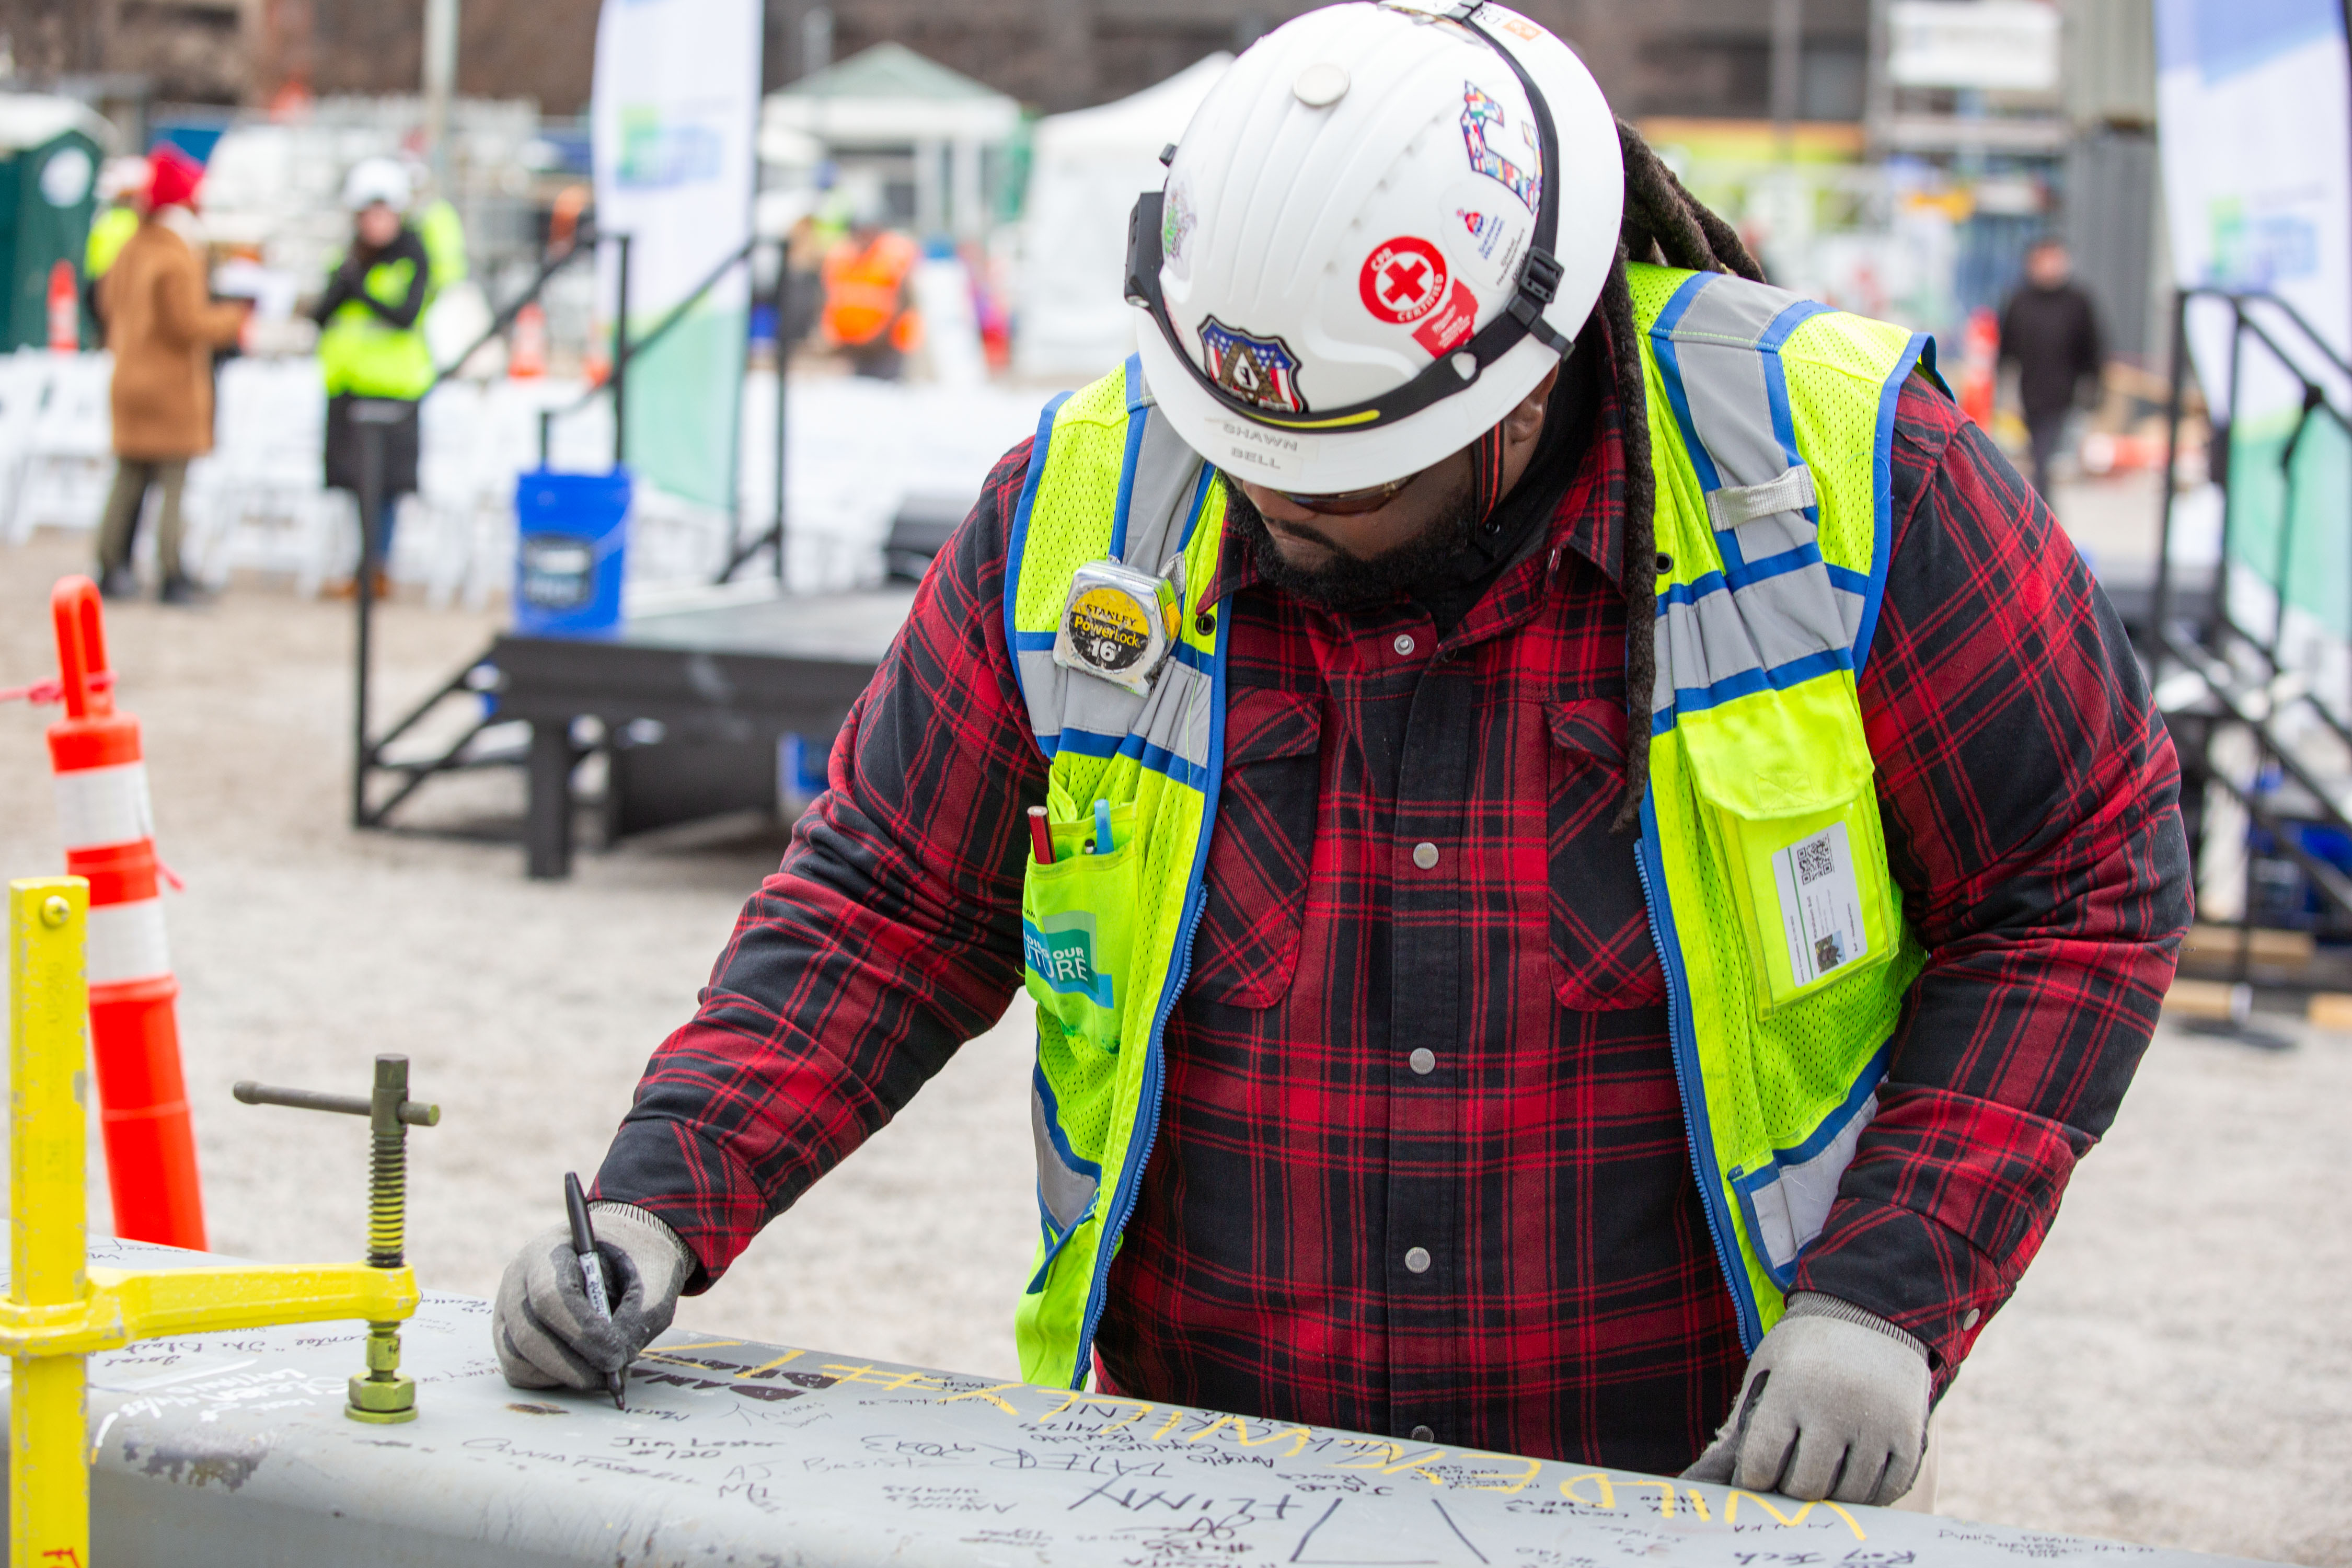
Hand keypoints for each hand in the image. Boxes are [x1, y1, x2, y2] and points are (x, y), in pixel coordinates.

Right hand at [493, 1202, 692, 1390]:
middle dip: (574, 1365)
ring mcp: (508, 1311)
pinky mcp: (509, 1339)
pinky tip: (585, 1366)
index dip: (583, 1332)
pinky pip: (520, 1372)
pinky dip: (553, 1380)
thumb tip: (615, 1360)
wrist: (627, 1252)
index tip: (617, 1353)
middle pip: (528, 1335)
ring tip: (604, 1368)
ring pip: (519, 1359)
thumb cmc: (638, 1261)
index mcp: (550, 1250)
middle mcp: (519, 1280)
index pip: (550, 1296)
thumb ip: (638, 1314)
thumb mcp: (653, 1278)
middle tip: (613, 1373)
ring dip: (566, 1374)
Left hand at [1682, 1293, 1929, 1504]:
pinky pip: (1887, 1491)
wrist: (1872, 1315)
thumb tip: (1719, 1476)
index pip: (1761, 1463)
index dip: (1753, 1479)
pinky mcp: (1910, 1437)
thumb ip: (1743, 1422)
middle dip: (1790, 1489)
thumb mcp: (1767, 1370)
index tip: (1756, 1477)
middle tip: (1789, 1477)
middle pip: (1805, 1486)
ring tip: (1822, 1474)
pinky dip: (1867, 1495)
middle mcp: (1836, 1408)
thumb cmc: (1807, 1348)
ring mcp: (1878, 1424)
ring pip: (1847, 1495)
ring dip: (1830, 1495)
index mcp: (1791, 1389)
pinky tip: (1853, 1476)